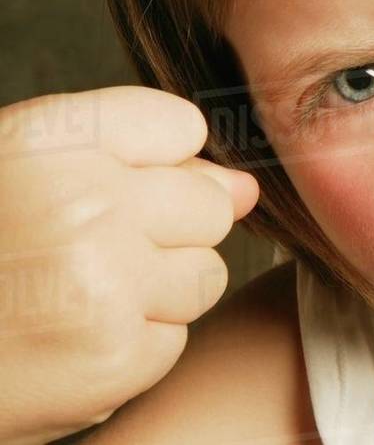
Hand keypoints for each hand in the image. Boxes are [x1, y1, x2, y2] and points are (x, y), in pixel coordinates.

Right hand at [0, 87, 257, 443]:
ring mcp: (107, 281)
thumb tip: (243, 187)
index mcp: (46, 139)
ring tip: (77, 299)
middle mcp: (83, 201)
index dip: (159, 163)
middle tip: (88, 255)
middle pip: (209, 204)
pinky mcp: (118, 356)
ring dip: (158, 293)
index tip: (114, 188)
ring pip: (206, 273)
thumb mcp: (17, 172)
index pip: (180, 124)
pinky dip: (136, 346)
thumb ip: (131, 160)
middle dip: (168, 232)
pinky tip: (74, 342)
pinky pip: (177, 337)